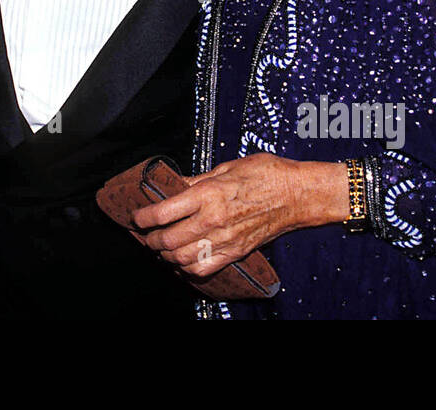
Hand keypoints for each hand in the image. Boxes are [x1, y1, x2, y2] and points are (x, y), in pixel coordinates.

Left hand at [133, 154, 347, 276]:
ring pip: (181, 259)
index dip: (143, 218)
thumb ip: (197, 179)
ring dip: (165, 255)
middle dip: (150, 240)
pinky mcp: (235, 252)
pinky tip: (182, 260)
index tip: (138, 217)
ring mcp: (224, 239)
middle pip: (167, 240)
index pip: (163, 213)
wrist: (298, 195)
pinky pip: (203, 268)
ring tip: (160, 248)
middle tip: (145, 234)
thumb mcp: (226, 166)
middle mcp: (212, 220)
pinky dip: (186, 268)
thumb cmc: (266, 174)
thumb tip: (176, 185)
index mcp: (208, 194)